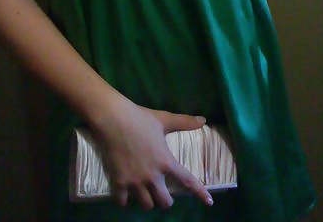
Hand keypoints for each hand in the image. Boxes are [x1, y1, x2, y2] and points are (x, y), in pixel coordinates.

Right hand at [92, 99, 213, 210]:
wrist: (113, 118)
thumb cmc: (140, 118)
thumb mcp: (164, 119)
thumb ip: (184, 122)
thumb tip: (203, 119)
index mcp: (166, 161)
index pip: (187, 181)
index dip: (200, 193)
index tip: (209, 202)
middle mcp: (152, 176)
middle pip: (165, 202)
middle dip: (165, 200)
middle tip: (162, 192)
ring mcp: (135, 181)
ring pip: (146, 205)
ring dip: (147, 201)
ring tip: (144, 193)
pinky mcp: (119, 182)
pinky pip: (123, 203)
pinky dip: (125, 201)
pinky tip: (125, 195)